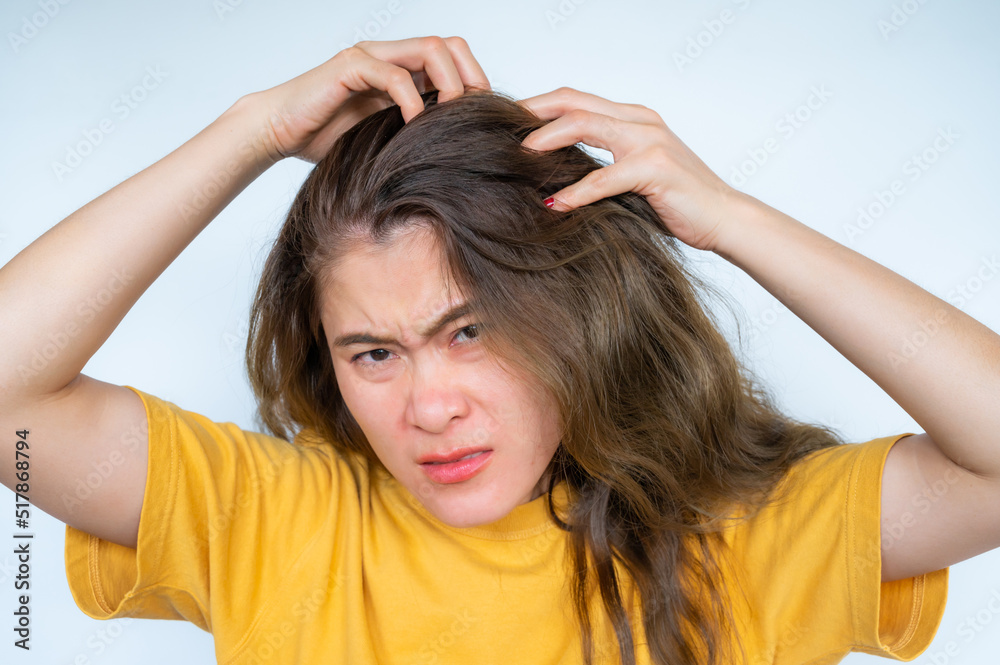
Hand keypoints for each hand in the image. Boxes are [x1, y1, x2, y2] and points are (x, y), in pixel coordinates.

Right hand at [250, 36, 490, 163]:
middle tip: (471, 118)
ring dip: (449, 85)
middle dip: (470, 79)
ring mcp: (371, 57)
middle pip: (450, 45)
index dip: (475, 83)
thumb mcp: (386, 137)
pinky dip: (411, 100)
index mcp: (401, 69)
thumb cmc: (327, 138)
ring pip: (430, 49)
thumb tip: (457, 155)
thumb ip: (414, 133)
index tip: (483, 120)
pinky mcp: (349, 67)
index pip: (454, 57)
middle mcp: (390, 56)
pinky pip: (393, 75)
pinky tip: (412, 126)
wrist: (278, 131)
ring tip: (446, 120)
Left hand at [518, 87, 748, 252]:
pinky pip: (605, 177)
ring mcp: (649, 140)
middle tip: (499, 133)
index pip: (574, 99)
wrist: (725, 219)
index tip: (506, 125)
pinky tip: (555, 205)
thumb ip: (602, 164)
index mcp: (632, 118)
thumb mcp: (633, 176)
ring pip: (584, 124)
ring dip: (546, 140)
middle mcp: (639, 120)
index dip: (537, 107)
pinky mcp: (656, 168)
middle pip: (572, 101)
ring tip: (519, 158)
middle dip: (531, 114)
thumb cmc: (678, 202)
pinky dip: (576, 192)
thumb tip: (554, 176)